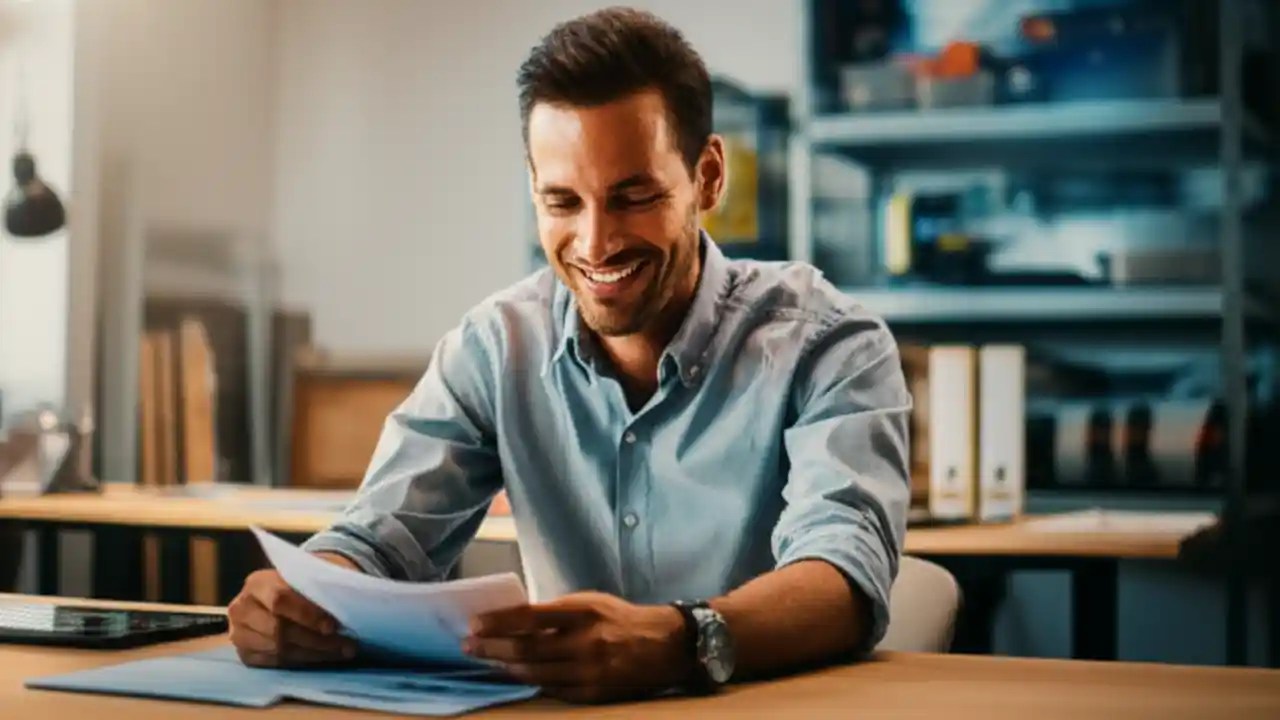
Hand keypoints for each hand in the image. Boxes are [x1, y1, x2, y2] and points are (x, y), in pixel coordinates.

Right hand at [227, 553, 358, 667]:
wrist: (283, 592)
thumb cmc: (302, 583)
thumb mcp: (310, 575)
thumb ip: (322, 584)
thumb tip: (352, 597)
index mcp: (257, 583)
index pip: (279, 600)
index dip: (307, 614)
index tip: (332, 625)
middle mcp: (241, 608)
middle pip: (278, 630)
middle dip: (316, 640)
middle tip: (346, 645)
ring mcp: (239, 633)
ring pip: (279, 650)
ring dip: (314, 654)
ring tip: (341, 652)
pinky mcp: (245, 653)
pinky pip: (274, 663)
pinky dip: (302, 661)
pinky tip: (323, 657)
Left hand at [463, 591, 690, 703]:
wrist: (664, 646)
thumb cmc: (620, 618)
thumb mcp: (590, 602)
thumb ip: (556, 612)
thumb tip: (516, 620)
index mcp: (583, 613)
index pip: (530, 617)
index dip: (499, 622)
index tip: (475, 623)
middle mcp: (585, 643)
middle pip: (526, 648)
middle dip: (492, 647)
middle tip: (469, 646)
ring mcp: (588, 672)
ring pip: (535, 673)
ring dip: (506, 667)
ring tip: (488, 661)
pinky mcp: (592, 694)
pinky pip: (552, 690)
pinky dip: (531, 683)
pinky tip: (515, 676)